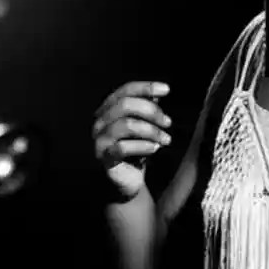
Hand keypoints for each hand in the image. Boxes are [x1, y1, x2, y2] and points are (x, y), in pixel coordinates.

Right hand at [92, 81, 172, 201]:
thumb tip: (158, 93)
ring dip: (151, 131)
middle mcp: (100, 122)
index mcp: (108, 110)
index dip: (145, 87)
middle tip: (168, 122)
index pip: (125, 91)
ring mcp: (99, 139)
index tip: (167, 89)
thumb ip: (148, 110)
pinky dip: (143, 146)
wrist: (127, 180)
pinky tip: (155, 149)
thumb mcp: (144, 127)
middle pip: (125, 105)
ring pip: (126, 125)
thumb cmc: (136, 150)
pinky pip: (122, 148)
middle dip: (151, 111)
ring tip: (166, 139)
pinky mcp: (104, 157)